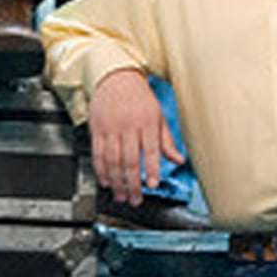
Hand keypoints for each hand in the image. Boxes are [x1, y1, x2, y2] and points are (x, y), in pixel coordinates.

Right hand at [88, 68, 183, 205]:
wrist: (116, 77)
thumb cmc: (140, 98)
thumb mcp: (158, 116)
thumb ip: (167, 141)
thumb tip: (179, 160)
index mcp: (147, 122)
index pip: (151, 150)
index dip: (152, 170)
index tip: (153, 185)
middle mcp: (128, 126)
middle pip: (130, 160)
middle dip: (132, 183)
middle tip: (135, 199)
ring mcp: (110, 128)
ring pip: (112, 160)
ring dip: (116, 181)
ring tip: (121, 195)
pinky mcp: (96, 129)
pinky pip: (97, 154)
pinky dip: (101, 170)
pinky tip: (106, 181)